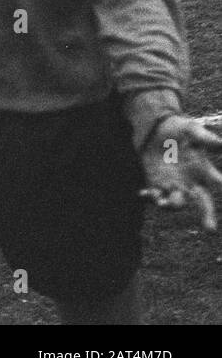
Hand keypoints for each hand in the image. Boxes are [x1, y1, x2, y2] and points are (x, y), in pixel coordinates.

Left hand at [139, 115, 221, 229]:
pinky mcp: (156, 183)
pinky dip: (150, 196)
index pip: (219, 184)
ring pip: (176, 203)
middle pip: (202, 203)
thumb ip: (206, 139)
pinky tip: (143, 193)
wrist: (156, 128)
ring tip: (163, 203)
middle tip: (210, 229)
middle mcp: (191, 182)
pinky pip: (155, 196)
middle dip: (207, 216)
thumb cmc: (180, 129)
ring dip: (171, 206)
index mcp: (204, 171)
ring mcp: (174, 184)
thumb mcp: (193, 130)